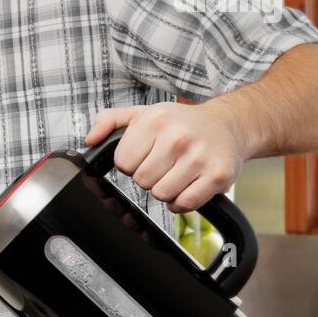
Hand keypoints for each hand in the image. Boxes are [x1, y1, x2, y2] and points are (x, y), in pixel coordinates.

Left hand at [84, 102, 249, 212]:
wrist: (227, 125)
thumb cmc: (181, 123)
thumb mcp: (143, 113)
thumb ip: (109, 122)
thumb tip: (90, 140)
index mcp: (154, 122)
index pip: (123, 162)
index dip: (131, 163)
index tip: (145, 155)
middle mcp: (177, 138)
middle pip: (142, 181)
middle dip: (148, 177)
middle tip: (164, 165)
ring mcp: (199, 157)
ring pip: (162, 194)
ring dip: (166, 189)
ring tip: (176, 173)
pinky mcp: (217, 176)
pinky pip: (185, 204)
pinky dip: (182, 202)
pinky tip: (187, 186)